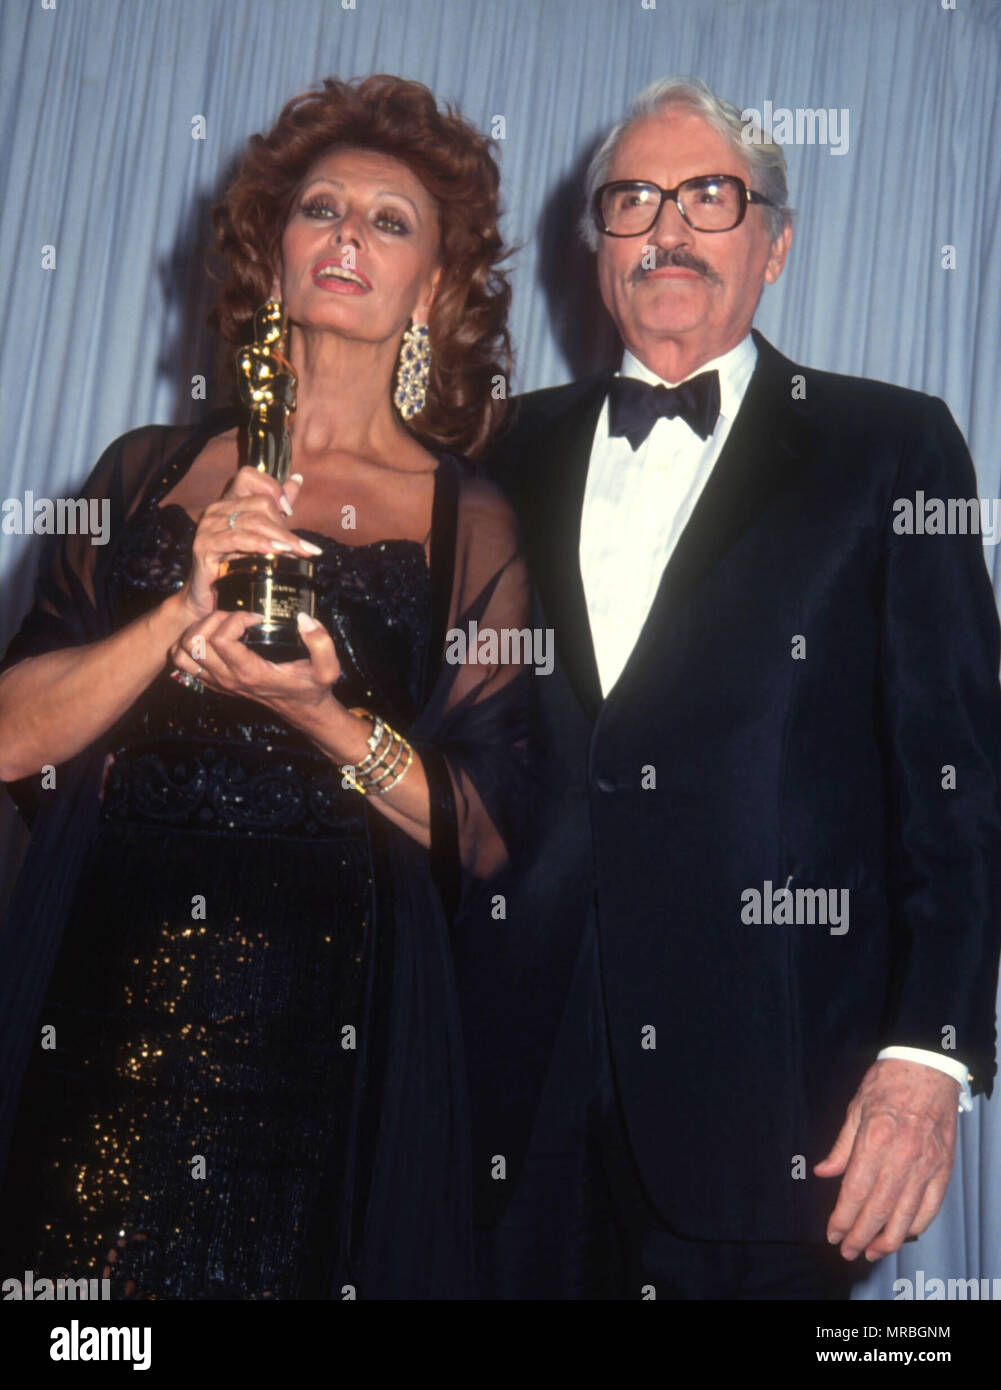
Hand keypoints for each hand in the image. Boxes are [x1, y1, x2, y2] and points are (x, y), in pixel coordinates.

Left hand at [169, 607, 341, 725]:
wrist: (303, 712)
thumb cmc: (312, 688)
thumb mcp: (327, 669)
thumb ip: (322, 644)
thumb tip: (303, 619)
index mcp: (250, 673)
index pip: (221, 640)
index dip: (234, 619)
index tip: (255, 618)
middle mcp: (228, 679)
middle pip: (195, 642)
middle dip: (213, 620)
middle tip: (236, 617)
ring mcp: (218, 683)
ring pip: (182, 653)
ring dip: (196, 631)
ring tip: (221, 625)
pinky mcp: (214, 683)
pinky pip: (184, 663)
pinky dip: (191, 645)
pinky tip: (215, 638)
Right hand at [175, 467, 318, 621]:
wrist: (209, 597)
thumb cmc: (236, 567)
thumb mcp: (262, 535)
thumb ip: (278, 508)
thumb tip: (296, 479)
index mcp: (230, 502)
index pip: (249, 476)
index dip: (272, 488)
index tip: (289, 511)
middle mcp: (217, 509)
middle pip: (260, 503)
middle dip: (285, 527)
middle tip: (304, 548)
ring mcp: (209, 526)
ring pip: (253, 521)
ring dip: (280, 537)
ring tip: (298, 551)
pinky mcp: (204, 545)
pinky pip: (237, 539)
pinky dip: (260, 544)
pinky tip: (275, 551)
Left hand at [814, 1058, 958, 1261]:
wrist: (928, 1068)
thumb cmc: (888, 1083)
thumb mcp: (856, 1108)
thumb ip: (841, 1146)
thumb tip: (823, 1173)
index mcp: (875, 1140)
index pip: (854, 1191)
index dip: (842, 1218)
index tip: (831, 1233)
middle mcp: (901, 1157)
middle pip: (877, 1209)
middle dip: (859, 1236)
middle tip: (846, 1251)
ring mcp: (926, 1165)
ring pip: (905, 1216)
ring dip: (887, 1240)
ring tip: (871, 1252)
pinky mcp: (943, 1168)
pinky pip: (930, 1207)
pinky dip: (916, 1225)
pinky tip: (902, 1234)